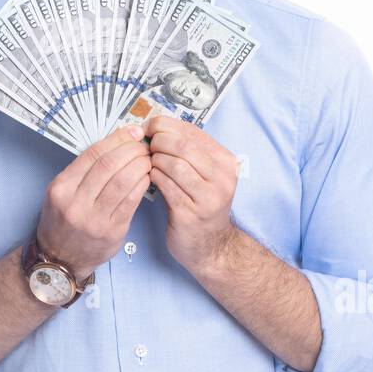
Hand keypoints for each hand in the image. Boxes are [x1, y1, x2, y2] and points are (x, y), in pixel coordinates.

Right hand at [35, 124, 152, 281]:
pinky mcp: (111, 232)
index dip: (117, 139)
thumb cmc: (63, 220)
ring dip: (140, 165)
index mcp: (61, 188)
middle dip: (132, 150)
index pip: (93, 154)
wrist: (60, 259)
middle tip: (143, 146)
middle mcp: (75, 203)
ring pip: (123, 182)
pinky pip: (132, 201)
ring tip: (148, 160)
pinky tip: (147, 177)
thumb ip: (84, 170)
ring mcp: (93, 220)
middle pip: (109, 165)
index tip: (133, 132)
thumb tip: (119, 142)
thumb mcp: (62, 192)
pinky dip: (142, 184)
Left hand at [143, 115, 240, 273]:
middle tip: (146, 147)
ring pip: (173, 164)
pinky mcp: (192, 214)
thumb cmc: (200, 203)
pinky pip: (166, 186)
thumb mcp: (203, 173)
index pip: (192, 131)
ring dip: (154, 161)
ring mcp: (209, 197)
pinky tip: (150, 179)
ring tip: (149, 164)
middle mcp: (223, 178)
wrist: (211, 246)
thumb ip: (186, 150)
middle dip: (158, 142)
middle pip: (182, 145)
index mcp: (226, 161)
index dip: (165, 125)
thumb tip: (155, 125)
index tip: (148, 128)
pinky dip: (153, 178)